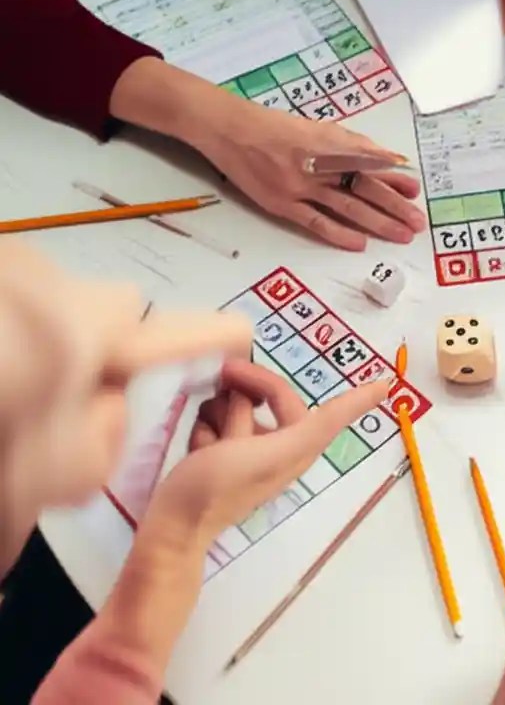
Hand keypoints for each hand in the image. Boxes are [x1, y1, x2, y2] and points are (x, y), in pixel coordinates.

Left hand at [0, 241, 249, 508]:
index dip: (217, 341)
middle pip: (114, 309)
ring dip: (44, 340)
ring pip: (54, 303)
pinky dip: (11, 329)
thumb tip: (109, 405)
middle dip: (108, 346)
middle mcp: (52, 287)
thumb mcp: (52, 475)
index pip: (180, 335)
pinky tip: (0, 357)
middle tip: (69, 394)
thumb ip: (103, 441)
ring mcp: (10, 267)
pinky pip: (13, 295)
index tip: (242, 338)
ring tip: (11, 385)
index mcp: (86, 338)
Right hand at [111, 58, 425, 251]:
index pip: (368, 163)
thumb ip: (350, 143)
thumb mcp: (316, 128)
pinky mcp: (280, 204)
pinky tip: (361, 244)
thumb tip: (385, 160)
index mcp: (327, 142)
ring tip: (401, 235)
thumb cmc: (274, 127)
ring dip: (377, 223)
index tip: (414, 189)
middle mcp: (316, 164)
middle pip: (364, 188)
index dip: (392, 178)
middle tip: (417, 221)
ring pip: (347, 208)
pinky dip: (339, 234)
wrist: (228, 129)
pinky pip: (316, 223)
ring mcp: (298, 186)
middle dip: (394, 206)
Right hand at [147, 360, 388, 542]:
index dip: (357, 397)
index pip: (332, 412)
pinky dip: (203, 430)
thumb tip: (347, 389)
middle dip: (247, 388)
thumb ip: (316, 422)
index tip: (385, 382)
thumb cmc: (223, 488)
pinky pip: (214, 424)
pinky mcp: (218, 455)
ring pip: (238, 406)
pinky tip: (194, 449)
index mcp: (299, 446)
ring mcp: (247, 452)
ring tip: (207, 438)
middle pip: (273, 397)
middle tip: (222, 371)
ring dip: (218, 413)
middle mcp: (280, 448)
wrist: (172, 526)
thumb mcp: (277, 452)